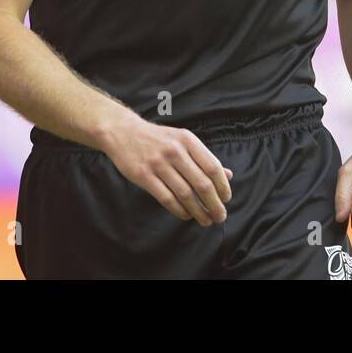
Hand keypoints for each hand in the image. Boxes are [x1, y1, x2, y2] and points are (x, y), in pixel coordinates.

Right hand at [102, 116, 233, 226]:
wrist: (123, 132)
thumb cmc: (157, 138)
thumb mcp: (182, 140)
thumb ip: (204, 158)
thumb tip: (228, 176)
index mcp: (187, 140)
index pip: (213, 167)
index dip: (223, 187)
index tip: (227, 199)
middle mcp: (174, 150)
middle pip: (201, 183)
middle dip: (214, 204)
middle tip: (220, 216)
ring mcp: (158, 163)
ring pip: (185, 194)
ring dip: (198, 211)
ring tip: (206, 220)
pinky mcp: (143, 175)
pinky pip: (166, 198)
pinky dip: (179, 210)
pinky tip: (186, 215)